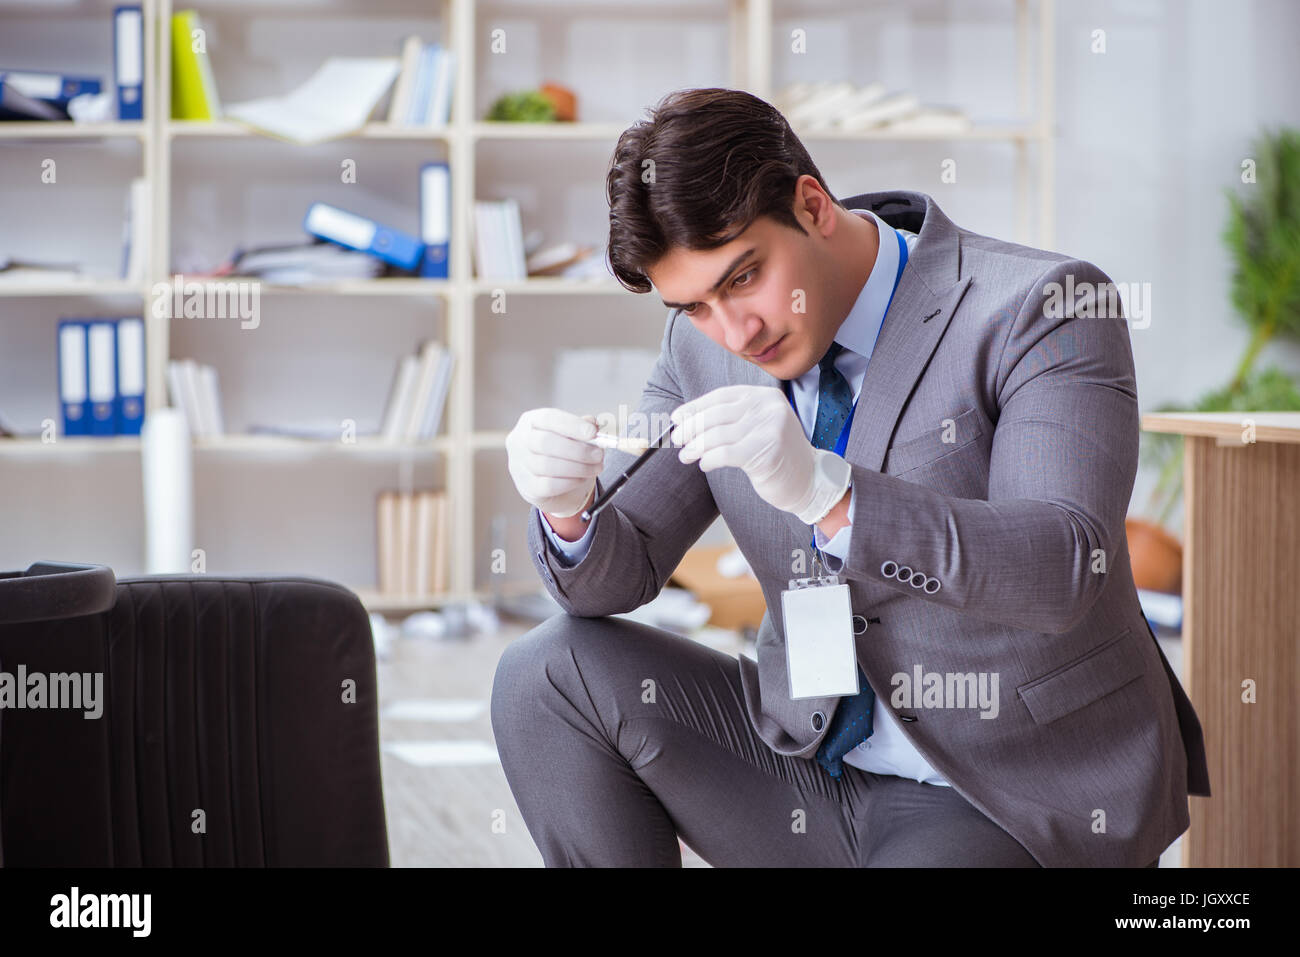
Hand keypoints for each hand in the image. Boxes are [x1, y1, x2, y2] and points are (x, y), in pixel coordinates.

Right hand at [506, 408, 603, 517]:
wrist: (555, 485)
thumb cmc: (564, 453)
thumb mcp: (573, 435)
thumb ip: (583, 427)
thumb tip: (594, 424)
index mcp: (530, 421)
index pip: (548, 418)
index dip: (571, 424)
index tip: (593, 432)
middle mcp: (519, 441)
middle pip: (545, 442)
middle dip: (577, 449)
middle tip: (598, 454)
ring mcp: (519, 465)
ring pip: (548, 465)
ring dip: (578, 467)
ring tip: (596, 467)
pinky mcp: (526, 487)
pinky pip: (549, 485)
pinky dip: (570, 482)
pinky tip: (582, 478)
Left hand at [670, 384, 850, 524]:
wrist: (809, 480)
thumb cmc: (776, 455)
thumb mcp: (758, 426)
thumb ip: (731, 419)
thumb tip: (687, 420)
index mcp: (765, 396)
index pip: (721, 396)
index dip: (695, 407)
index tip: (676, 418)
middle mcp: (769, 407)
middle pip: (716, 414)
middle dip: (691, 428)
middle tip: (677, 439)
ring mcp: (770, 428)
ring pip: (718, 435)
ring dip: (695, 447)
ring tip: (685, 455)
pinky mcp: (767, 451)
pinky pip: (725, 453)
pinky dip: (709, 459)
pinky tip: (704, 464)